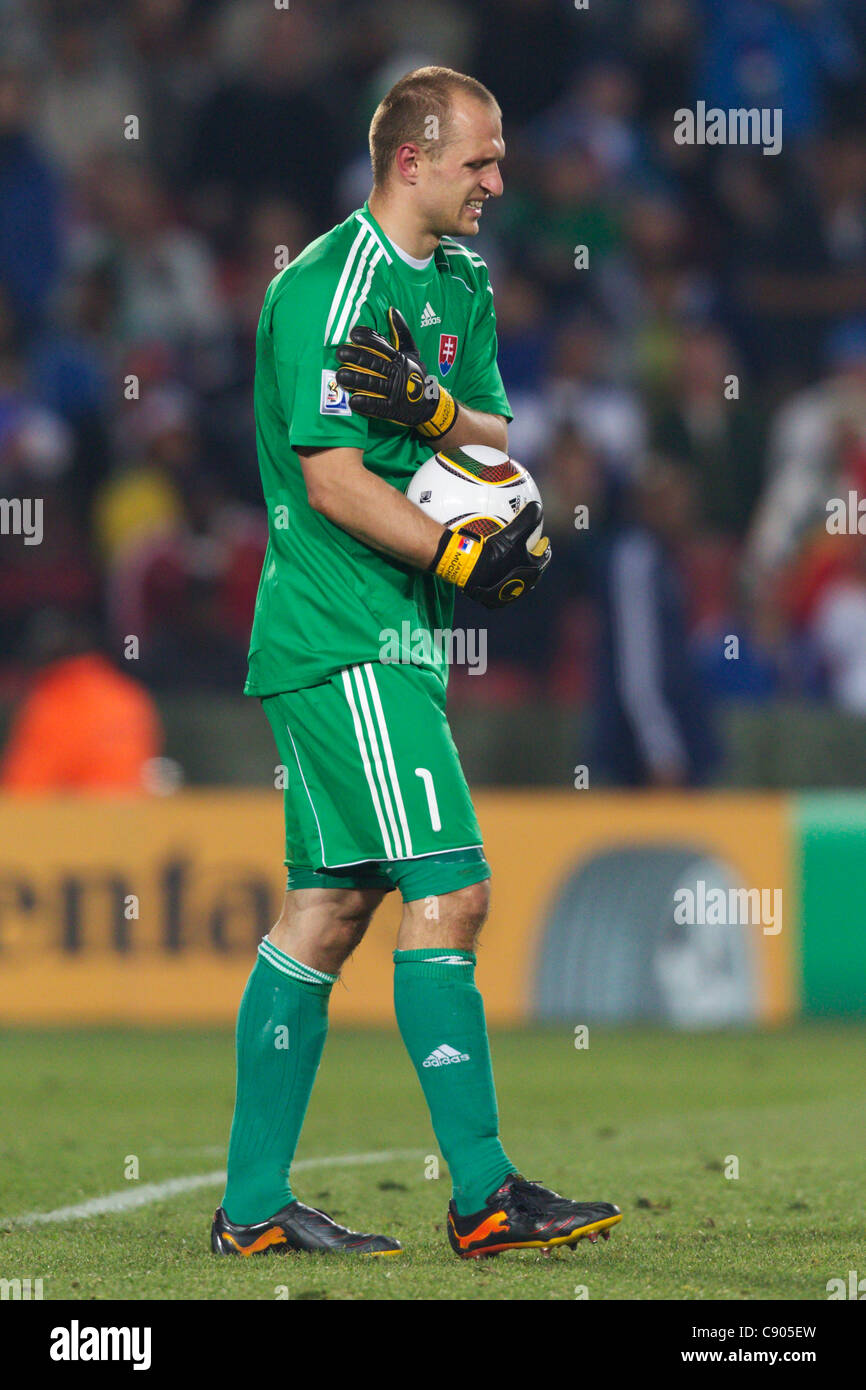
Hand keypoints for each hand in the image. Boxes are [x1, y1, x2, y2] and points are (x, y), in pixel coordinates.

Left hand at [335, 306, 457, 439]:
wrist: (428, 405)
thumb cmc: (415, 375)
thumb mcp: (412, 353)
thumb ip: (402, 332)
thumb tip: (392, 310)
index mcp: (399, 358)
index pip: (382, 345)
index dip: (368, 339)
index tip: (353, 334)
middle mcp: (397, 373)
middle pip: (374, 363)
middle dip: (356, 357)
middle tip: (340, 353)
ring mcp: (395, 392)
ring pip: (373, 383)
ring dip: (356, 379)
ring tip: (340, 375)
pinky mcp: (393, 409)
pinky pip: (378, 406)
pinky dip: (366, 403)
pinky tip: (353, 400)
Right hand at [431, 501, 550, 608]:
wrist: (471, 573)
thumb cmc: (493, 553)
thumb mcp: (511, 533)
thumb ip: (527, 518)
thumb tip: (537, 506)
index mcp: (533, 571)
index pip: (545, 557)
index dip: (544, 547)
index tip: (543, 540)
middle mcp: (524, 585)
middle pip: (533, 570)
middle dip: (532, 559)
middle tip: (529, 549)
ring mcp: (508, 595)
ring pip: (516, 580)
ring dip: (516, 570)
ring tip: (510, 560)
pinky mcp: (494, 600)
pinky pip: (499, 587)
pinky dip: (500, 578)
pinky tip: (492, 572)